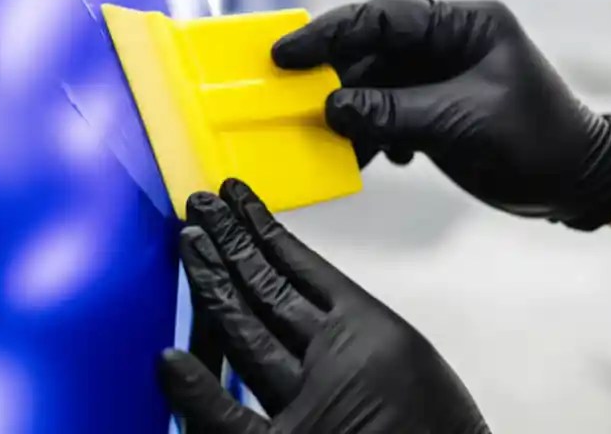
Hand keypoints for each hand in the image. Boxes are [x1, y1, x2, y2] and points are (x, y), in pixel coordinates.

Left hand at [159, 179, 488, 433]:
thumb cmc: (441, 433)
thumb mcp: (410, 369)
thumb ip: (359, 337)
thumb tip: (310, 311)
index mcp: (376, 333)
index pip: (305, 267)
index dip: (264, 230)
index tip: (239, 200)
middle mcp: (340, 359)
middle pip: (268, 287)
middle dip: (229, 242)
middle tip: (201, 205)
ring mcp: (309, 404)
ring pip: (248, 328)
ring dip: (214, 279)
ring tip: (192, 239)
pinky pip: (230, 419)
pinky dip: (197, 390)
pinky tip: (168, 357)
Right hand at [272, 0, 610, 229]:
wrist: (579, 184)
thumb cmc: (538, 143)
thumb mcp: (462, 124)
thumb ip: (393, 113)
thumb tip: (331, 109)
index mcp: (464, 24)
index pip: (383, 16)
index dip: (329, 33)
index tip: (285, 56)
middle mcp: (448, 42)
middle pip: (371, 48)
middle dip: (333, 77)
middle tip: (290, 99)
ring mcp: (440, 75)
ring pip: (373, 84)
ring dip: (350, 112)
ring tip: (329, 139)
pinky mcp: (434, 107)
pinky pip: (385, 110)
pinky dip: (370, 132)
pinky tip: (372, 156)